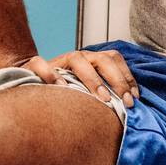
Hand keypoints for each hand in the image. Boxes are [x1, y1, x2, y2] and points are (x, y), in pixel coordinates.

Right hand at [10, 48, 139, 107]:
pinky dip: (51, 74)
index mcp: (92, 60)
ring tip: (103, 98)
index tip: (135, 98)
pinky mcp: (35, 66)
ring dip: (92, 79)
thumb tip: (128, 108)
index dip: (127, 77)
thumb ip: (104, 95)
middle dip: (117, 80)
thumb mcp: (87, 92)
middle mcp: (78, 57)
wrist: (30, 80)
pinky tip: (60, 88)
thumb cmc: (65, 91)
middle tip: (125, 102)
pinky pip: (41, 64)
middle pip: (103, 59)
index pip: (115, 59)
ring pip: (77, 60)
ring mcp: (59, 60)